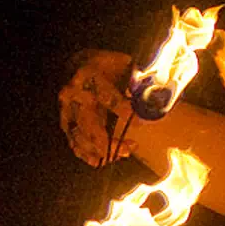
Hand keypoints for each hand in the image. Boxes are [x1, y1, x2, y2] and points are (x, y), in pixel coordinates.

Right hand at [58, 50, 136, 165]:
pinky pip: (74, 140)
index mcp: (89, 74)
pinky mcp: (65, 121)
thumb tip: (159, 89)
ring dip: (102, 149)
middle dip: (109, 140)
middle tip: (131, 148)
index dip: (123, 110)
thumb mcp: (124, 63)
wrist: (78, 64)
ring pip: (81, 135)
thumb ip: (140, 76)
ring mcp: (66, 109)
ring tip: (125, 153)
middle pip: (90, 122)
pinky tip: (100, 161)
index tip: (141, 121)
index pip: (106, 96)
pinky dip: (86, 153)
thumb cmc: (107, 65)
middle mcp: (74, 93)